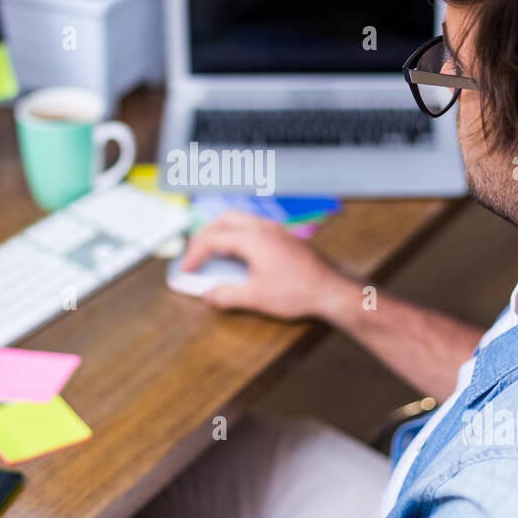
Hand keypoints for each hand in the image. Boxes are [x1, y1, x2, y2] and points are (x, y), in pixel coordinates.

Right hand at [179, 210, 353, 319]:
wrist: (332, 290)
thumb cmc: (298, 292)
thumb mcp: (255, 298)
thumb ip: (226, 295)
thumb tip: (209, 295)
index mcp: (251, 238)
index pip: (212, 239)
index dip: (194, 254)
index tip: (186, 269)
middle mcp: (263, 228)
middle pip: (223, 219)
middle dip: (205, 234)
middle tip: (195, 254)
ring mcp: (276, 230)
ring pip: (240, 219)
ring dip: (222, 232)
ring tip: (214, 252)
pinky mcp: (285, 238)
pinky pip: (254, 226)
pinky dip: (238, 235)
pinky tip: (240, 254)